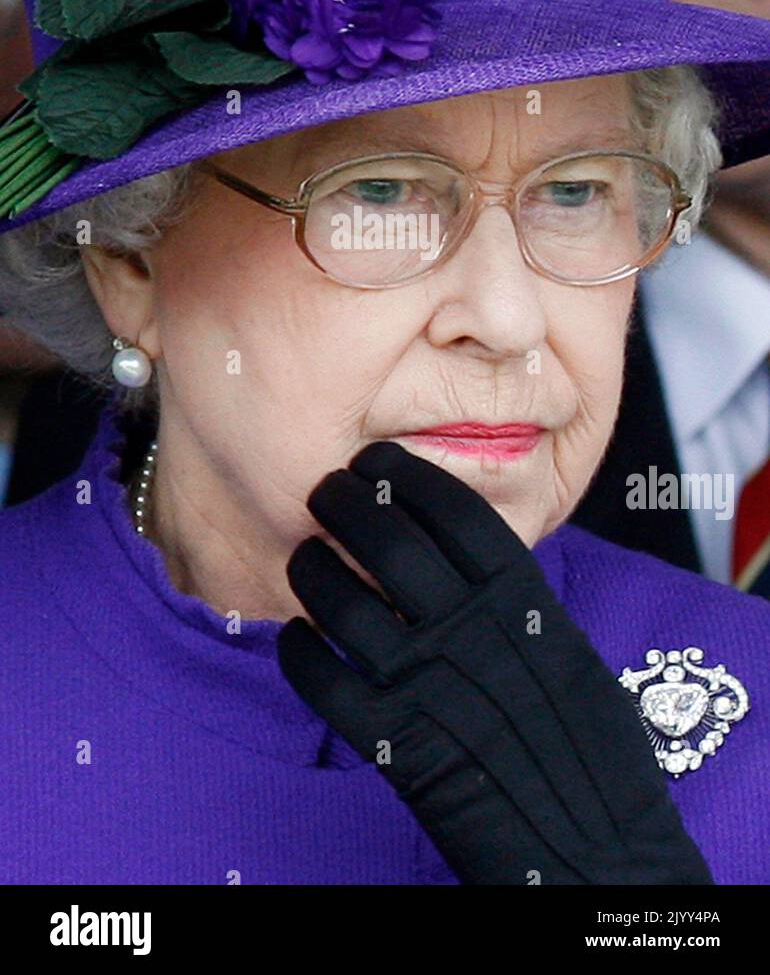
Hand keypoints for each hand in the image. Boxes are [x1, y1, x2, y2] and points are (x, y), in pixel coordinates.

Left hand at [277, 441, 712, 885]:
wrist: (596, 847)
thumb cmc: (590, 751)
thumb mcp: (568, 653)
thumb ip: (516, 603)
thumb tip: (465, 559)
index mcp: (526, 602)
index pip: (452, 511)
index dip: (404, 476)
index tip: (375, 461)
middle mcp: (475, 632)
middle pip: (387, 541)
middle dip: (343, 504)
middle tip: (325, 495)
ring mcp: (431, 686)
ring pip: (343, 604)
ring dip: (312, 571)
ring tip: (306, 560)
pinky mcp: (398, 745)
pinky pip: (325, 682)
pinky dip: (299, 653)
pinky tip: (297, 640)